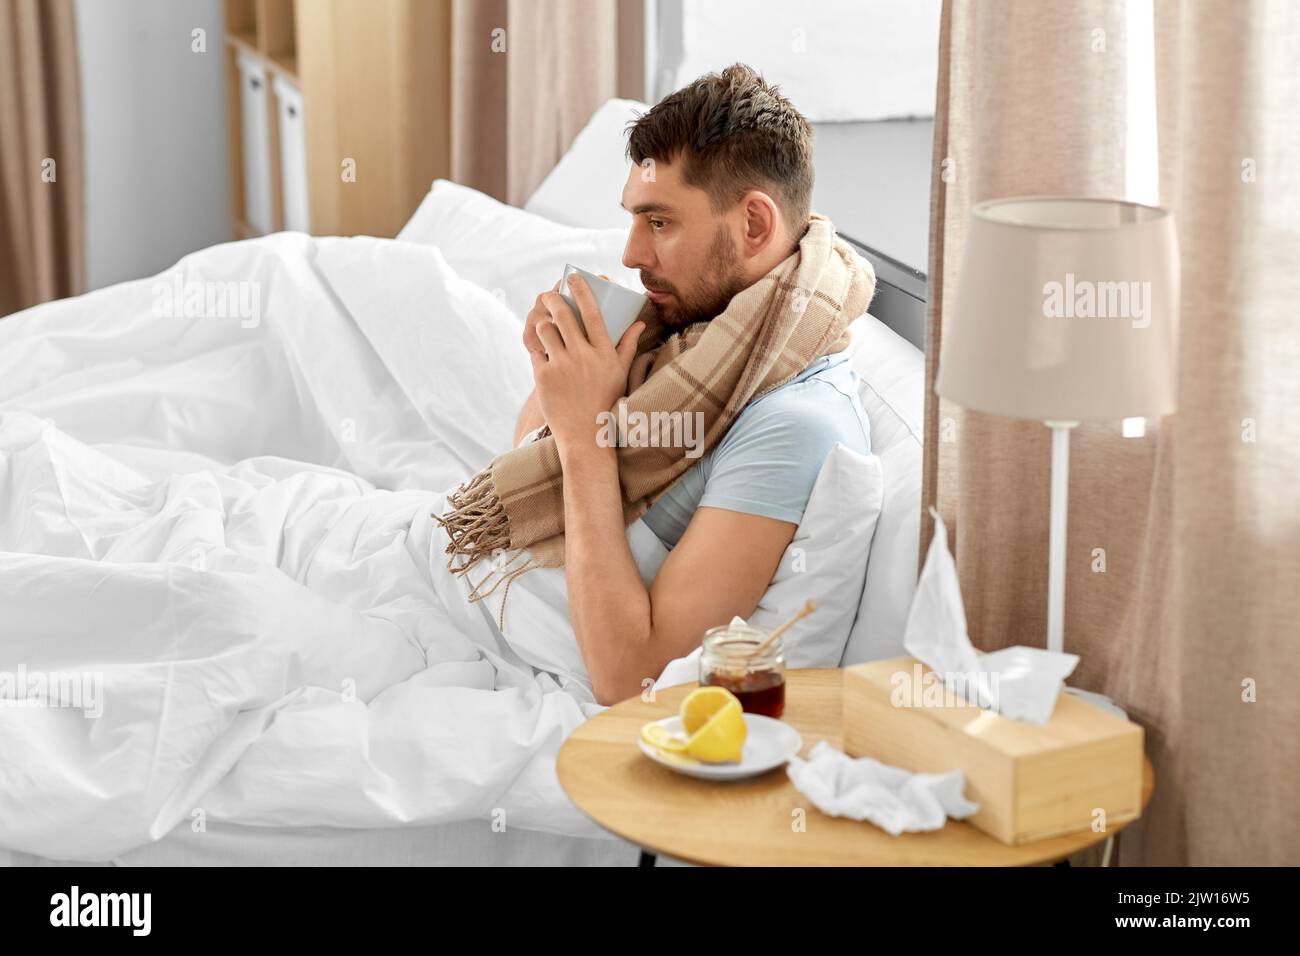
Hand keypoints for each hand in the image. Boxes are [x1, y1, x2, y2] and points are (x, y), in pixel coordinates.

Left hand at [531, 275, 643, 452]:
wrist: (585, 434)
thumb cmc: (606, 401)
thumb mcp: (621, 373)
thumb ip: (628, 345)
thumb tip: (639, 322)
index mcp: (604, 353)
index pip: (592, 313)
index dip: (582, 291)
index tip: (573, 279)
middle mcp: (583, 357)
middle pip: (563, 315)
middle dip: (553, 299)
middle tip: (550, 294)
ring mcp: (562, 366)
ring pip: (545, 330)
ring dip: (543, 323)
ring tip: (544, 323)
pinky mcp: (544, 377)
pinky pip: (535, 351)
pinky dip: (536, 347)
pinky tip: (540, 347)